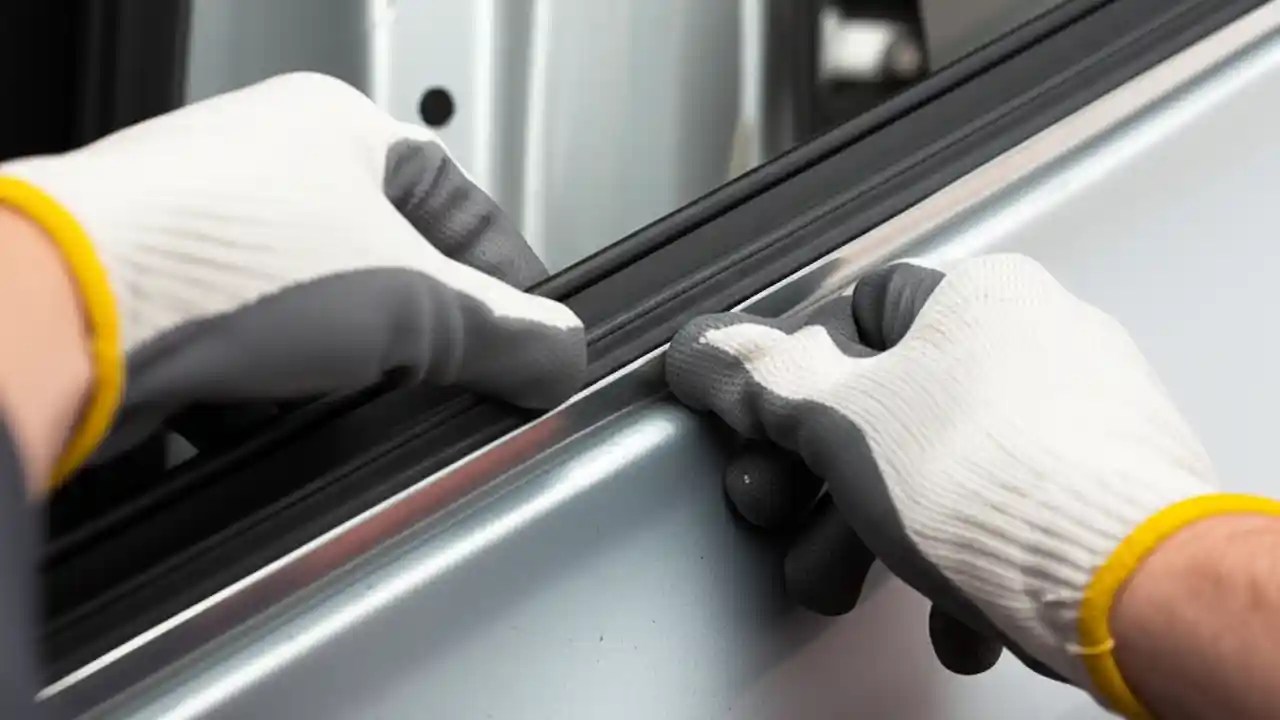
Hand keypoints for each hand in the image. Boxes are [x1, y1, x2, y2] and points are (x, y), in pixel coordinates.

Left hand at [0, 72, 584, 484]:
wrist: (61, 315)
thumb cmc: (217, 259)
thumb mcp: (412, 299)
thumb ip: (506, 331)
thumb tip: (561, 351)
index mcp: (340, 128)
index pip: (465, 205)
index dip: (511, 276)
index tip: (532, 336)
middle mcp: (270, 168)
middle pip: (391, 266)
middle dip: (418, 336)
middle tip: (446, 379)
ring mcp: (212, 230)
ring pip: (319, 315)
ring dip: (343, 370)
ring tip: (349, 398)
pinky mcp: (165, 295)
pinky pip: (253, 349)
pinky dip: (274, 390)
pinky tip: (273, 411)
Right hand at [667, 254, 1270, 713]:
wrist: (1120, 582)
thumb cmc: (991, 481)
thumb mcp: (838, 420)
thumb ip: (761, 379)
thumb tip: (704, 347)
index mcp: (976, 298)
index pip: (857, 316)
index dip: (800, 377)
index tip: (770, 428)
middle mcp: (1036, 341)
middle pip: (892, 408)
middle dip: (825, 483)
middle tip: (794, 523)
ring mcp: (1077, 418)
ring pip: (945, 474)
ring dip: (884, 537)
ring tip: (857, 583)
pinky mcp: (1103, 490)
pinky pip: (1007, 517)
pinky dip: (964, 564)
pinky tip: (950, 612)